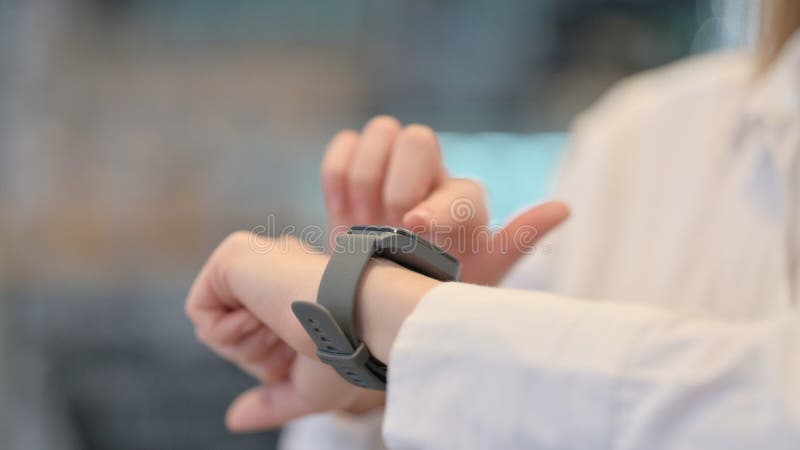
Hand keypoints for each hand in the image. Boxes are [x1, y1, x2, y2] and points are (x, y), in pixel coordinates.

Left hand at [185, 232, 431, 431]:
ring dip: (247, 345)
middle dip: (258, 355)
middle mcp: (273, 270)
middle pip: (235, 335)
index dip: (273, 362)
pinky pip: (199, 312)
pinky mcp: (231, 255)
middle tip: (293, 339)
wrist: (358, 315)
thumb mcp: (306, 388)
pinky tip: (263, 317)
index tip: (305, 351)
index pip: (259, 340)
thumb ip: (270, 402)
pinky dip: (226, 332)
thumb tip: (233, 420)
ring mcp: (253, 259)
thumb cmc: (348, 351)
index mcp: (296, 289)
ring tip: (281, 326)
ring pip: (215, 326)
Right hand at [321, 116, 568, 284]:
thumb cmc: (428, 293)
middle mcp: (429, 176)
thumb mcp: (473, 282)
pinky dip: (337, 176)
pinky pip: (344, 146)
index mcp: (462, 203)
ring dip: (366, 179)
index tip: (414, 231)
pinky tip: (342, 211)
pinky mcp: (350, 170)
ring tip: (361, 222)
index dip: (437, 207)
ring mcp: (388, 168)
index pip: (459, 185)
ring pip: (381, 131)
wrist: (373, 300)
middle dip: (398, 184)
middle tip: (388, 227)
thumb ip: (514, 243)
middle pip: (418, 137)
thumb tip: (564, 208)